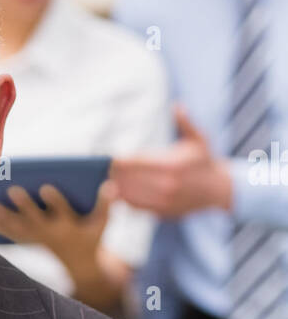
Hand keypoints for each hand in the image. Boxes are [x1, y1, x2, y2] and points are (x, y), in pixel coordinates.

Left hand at [0, 180, 114, 266]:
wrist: (81, 264)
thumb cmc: (91, 236)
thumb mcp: (102, 223)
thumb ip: (106, 204)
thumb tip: (110, 184)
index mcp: (70, 226)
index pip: (62, 211)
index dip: (54, 200)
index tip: (45, 187)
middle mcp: (52, 233)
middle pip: (36, 219)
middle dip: (25, 206)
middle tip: (13, 190)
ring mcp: (40, 239)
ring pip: (20, 229)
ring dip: (6, 219)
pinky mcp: (32, 242)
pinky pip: (14, 236)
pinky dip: (2, 229)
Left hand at [110, 106, 233, 217]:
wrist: (217, 190)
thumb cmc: (204, 161)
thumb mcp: (198, 139)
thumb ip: (185, 123)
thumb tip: (177, 106)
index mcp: (172, 165)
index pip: (139, 163)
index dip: (122, 162)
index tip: (110, 159)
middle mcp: (168, 184)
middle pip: (131, 180)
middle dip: (115, 175)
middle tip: (100, 171)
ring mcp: (165, 201)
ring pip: (132, 196)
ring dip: (117, 190)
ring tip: (103, 183)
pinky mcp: (163, 212)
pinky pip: (138, 208)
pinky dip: (126, 201)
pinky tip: (117, 194)